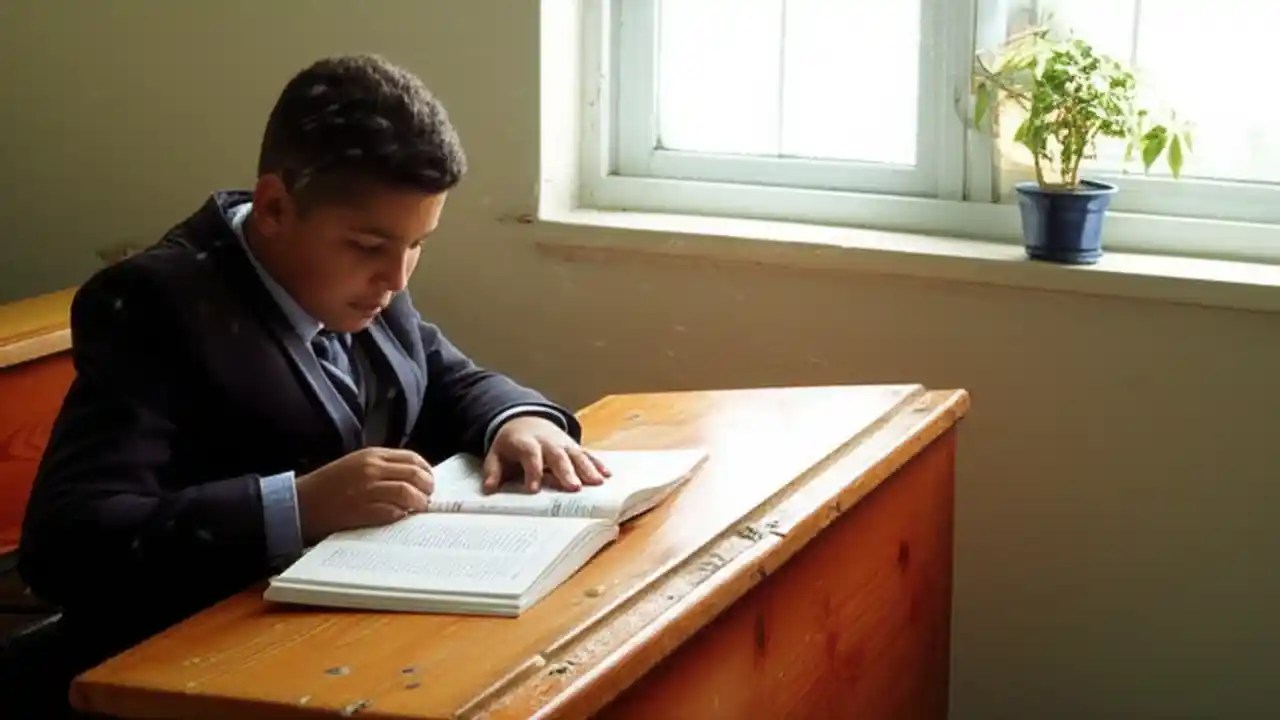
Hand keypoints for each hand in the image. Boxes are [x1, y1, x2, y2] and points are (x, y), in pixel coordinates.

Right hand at [295, 447, 433, 543]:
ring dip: (419, 503)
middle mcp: (372, 469)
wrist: (302, 502)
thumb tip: (412, 477)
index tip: (429, 481)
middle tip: (428, 497)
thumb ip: (382, 466)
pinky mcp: (362, 510)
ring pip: (408, 493)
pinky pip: (392, 512)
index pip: (412, 458)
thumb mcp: (356, 464)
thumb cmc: (329, 485)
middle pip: (414, 474)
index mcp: (372, 455)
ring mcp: (367, 489)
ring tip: (418, 509)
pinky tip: (400, 517)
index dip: (426, 470)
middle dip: (428, 487)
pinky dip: (401, 515)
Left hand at [482, 416, 610, 493]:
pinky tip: (606, 475)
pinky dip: (597, 464)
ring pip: (576, 454)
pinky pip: (587, 454)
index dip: (532, 472)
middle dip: (566, 471)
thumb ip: (493, 471)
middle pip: (557, 456)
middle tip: (573, 488)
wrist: (525, 419)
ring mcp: (563, 443)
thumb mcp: (496, 454)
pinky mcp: (573, 446)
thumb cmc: (512, 443)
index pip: (530, 456)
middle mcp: (548, 442)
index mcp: (526, 443)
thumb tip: (489, 489)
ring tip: (596, 483)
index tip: (533, 490)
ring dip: (587, 468)